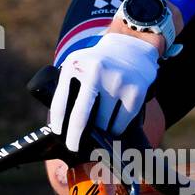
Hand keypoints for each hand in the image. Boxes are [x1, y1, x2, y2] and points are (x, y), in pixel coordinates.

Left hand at [49, 32, 158, 151]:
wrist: (131, 47)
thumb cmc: (98, 64)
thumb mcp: (79, 66)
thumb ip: (70, 88)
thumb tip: (65, 128)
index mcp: (75, 65)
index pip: (60, 102)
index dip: (58, 123)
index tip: (58, 134)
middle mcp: (95, 72)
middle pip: (81, 117)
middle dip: (74, 138)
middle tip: (73, 147)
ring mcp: (117, 82)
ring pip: (103, 124)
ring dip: (100, 131)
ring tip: (100, 124)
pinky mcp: (135, 92)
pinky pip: (120, 124)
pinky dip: (115, 130)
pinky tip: (114, 123)